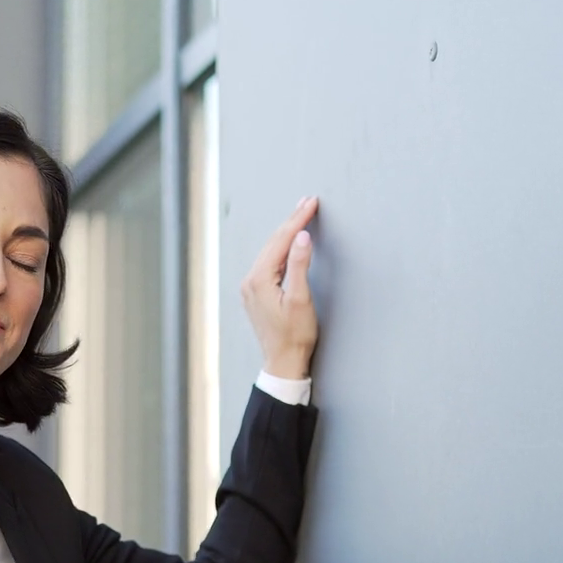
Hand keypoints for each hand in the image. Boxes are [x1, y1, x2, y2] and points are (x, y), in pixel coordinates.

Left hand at [241, 195, 320, 379]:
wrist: (283, 362)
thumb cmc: (295, 335)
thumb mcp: (301, 299)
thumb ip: (300, 265)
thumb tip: (302, 237)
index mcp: (259, 279)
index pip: (281, 241)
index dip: (298, 220)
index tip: (312, 202)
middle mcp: (250, 280)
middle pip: (273, 242)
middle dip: (292, 221)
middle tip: (308, 201)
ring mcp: (250, 286)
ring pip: (269, 250)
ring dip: (286, 232)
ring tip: (301, 213)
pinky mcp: (255, 292)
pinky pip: (268, 261)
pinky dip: (280, 247)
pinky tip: (289, 240)